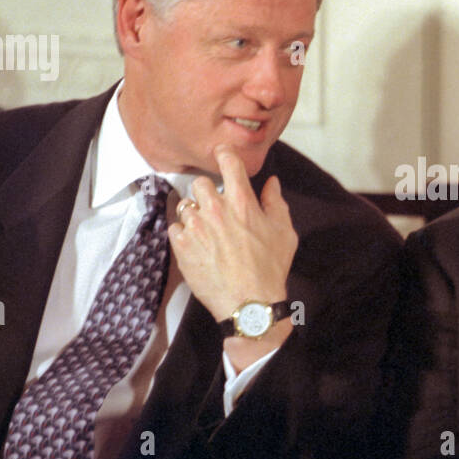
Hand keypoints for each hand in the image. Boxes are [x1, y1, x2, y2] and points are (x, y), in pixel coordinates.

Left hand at [169, 146, 297, 367]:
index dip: (224, 154)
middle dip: (209, 192)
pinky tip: (197, 245)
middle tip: (217, 208)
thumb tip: (271, 183)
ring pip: (186, 205)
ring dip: (196, 214)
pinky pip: (175, 228)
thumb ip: (275, 202)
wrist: (249, 304)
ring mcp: (196, 227)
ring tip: (207, 231)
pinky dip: (184, 234)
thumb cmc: (270, 269)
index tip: (223, 156)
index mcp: (241, 201)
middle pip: (201, 182)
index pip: (228, 160)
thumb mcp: (284, 233)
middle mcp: (215, 209)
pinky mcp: (181, 246)